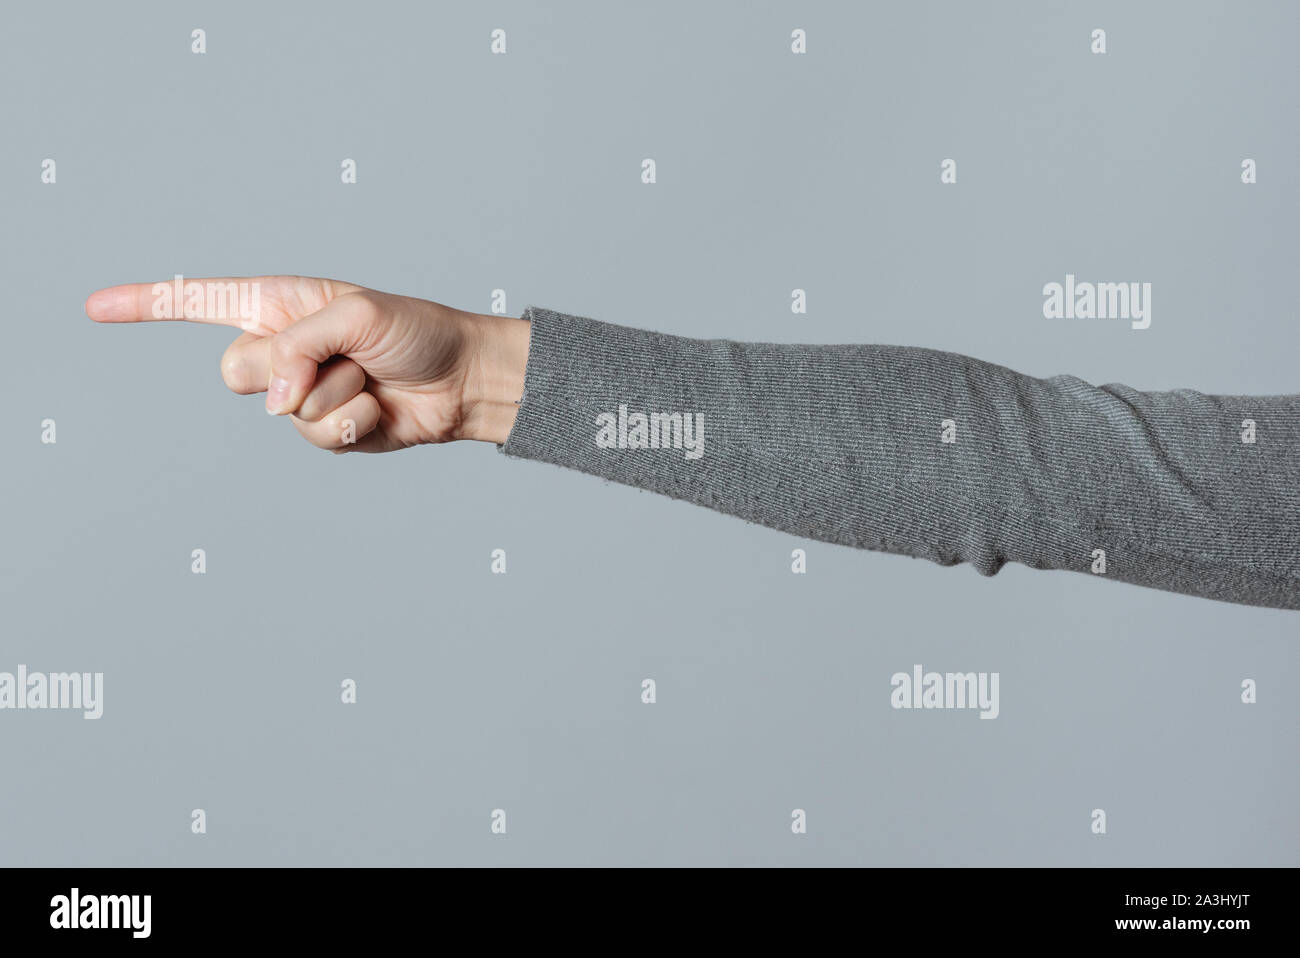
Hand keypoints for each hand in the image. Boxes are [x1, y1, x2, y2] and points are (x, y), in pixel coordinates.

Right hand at [85, 276, 529, 450]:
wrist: (460, 379)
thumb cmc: (415, 331)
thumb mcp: (356, 316)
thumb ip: (299, 345)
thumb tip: (272, 396)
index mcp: (280, 304)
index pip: (201, 301)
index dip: (148, 303)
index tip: (97, 307)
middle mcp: (283, 348)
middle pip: (235, 371)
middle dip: (285, 369)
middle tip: (340, 359)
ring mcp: (301, 393)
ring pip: (280, 411)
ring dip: (333, 397)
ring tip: (368, 381)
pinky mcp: (326, 430)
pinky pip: (316, 437)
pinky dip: (351, 424)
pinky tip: (378, 409)